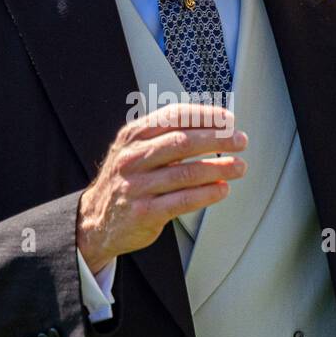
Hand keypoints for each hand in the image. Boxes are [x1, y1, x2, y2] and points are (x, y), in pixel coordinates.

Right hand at [76, 103, 247, 275]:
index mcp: (133, 136)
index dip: (204, 116)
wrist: (95, 220)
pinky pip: (183, 200)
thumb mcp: (135, 150)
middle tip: (240, 141)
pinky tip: (222, 189)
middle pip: (182, 142)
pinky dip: (207, 194)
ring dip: (219, 168)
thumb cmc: (127, 180)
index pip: (173, 117)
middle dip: (217, 140)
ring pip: (186, 173)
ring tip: (239, 167)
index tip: (228, 120)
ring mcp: (137, 186)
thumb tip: (215, 124)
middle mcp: (132, 158)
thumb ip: (166, 136)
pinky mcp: (144, 212)